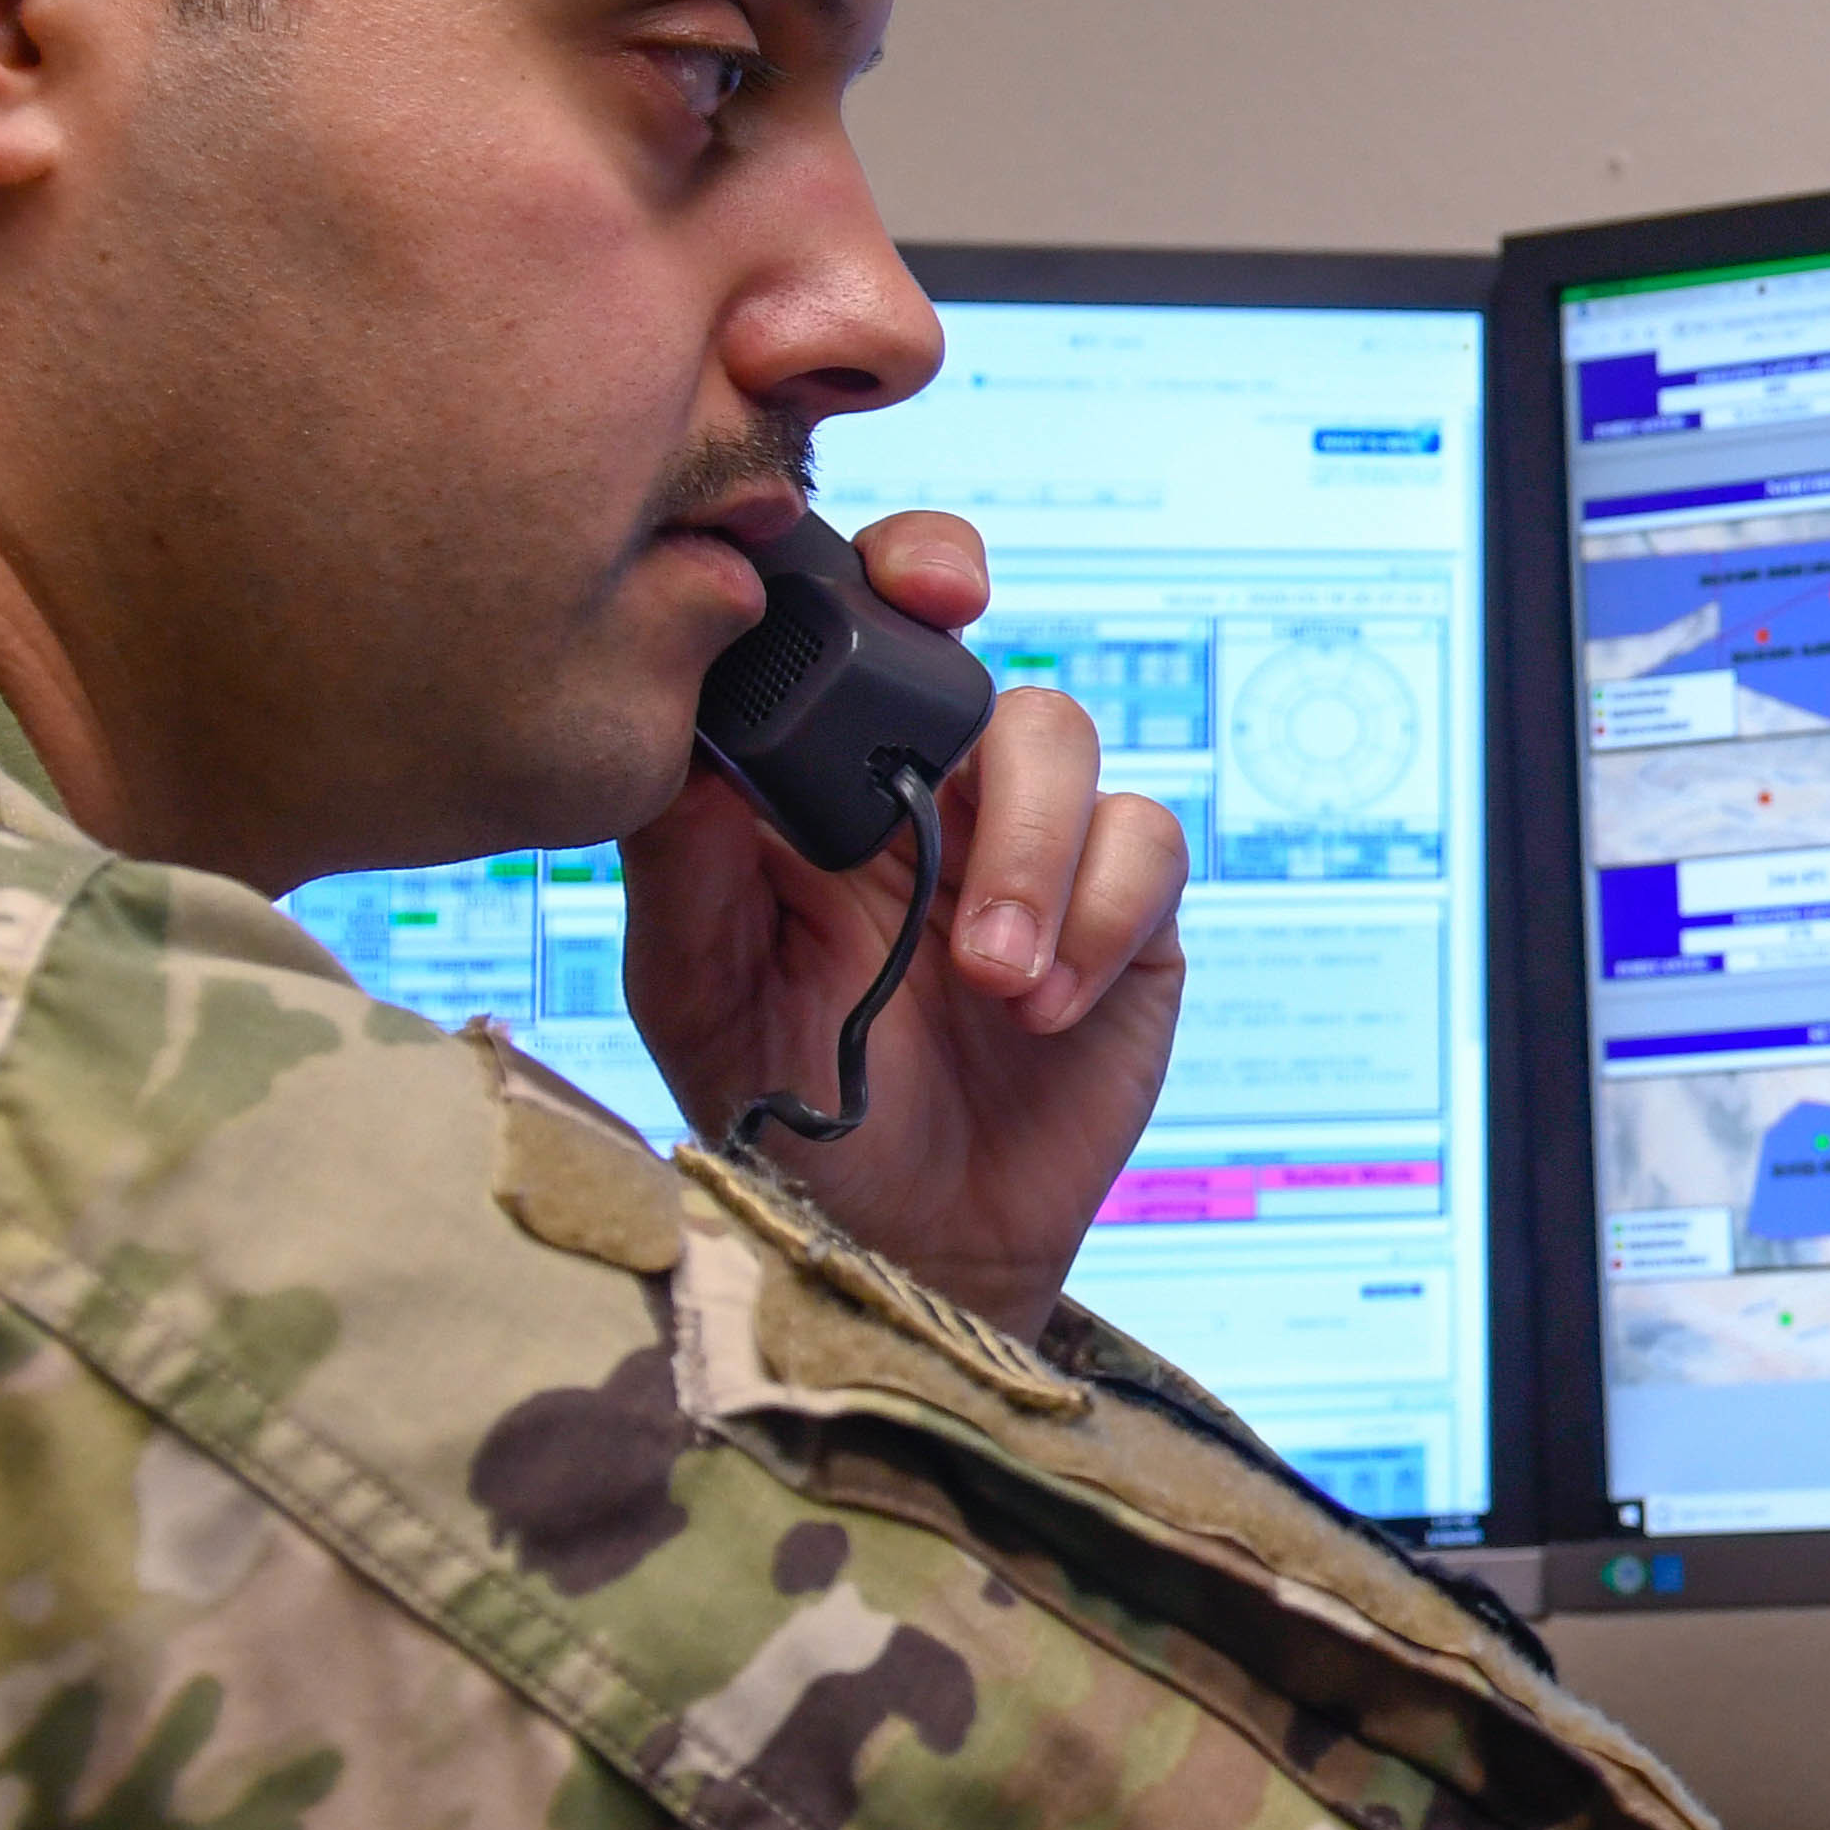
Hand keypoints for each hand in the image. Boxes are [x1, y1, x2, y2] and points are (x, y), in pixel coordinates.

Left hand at [619, 509, 1185, 1334]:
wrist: (904, 1254)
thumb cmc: (786, 1120)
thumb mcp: (697, 998)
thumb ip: (682, 871)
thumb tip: (687, 745)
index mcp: (817, 791)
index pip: (853, 639)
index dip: (884, 574)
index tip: (888, 579)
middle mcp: (928, 799)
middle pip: (973, 660)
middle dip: (964, 638)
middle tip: (942, 658)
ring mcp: (1033, 854)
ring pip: (1063, 741)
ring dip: (1026, 848)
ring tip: (987, 975)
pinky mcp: (1128, 919)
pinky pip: (1147, 848)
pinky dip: (1097, 916)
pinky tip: (1037, 1005)